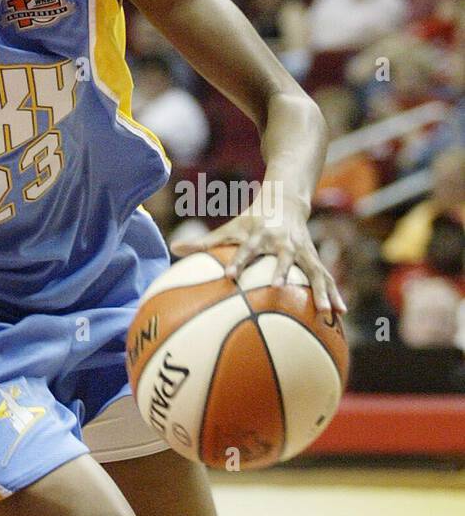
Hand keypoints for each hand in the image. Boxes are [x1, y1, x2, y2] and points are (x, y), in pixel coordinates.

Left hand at [171, 194, 346, 313]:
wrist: (285, 202)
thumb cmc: (251, 221)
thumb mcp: (229, 228)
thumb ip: (204, 243)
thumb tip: (173, 248)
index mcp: (258, 235)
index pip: (245, 249)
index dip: (238, 261)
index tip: (230, 276)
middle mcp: (281, 242)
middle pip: (283, 258)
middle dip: (281, 272)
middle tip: (278, 288)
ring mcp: (300, 250)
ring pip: (313, 270)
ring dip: (321, 289)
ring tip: (328, 311)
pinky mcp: (312, 257)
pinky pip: (325, 277)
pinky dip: (334, 293)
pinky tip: (341, 314)